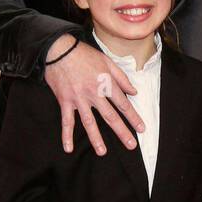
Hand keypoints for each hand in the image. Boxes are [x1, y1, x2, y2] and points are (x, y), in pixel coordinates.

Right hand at [44, 39, 144, 154]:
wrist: (59, 49)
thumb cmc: (84, 54)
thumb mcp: (107, 61)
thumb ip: (121, 78)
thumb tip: (134, 91)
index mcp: (106, 83)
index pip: (123, 104)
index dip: (133, 117)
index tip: (141, 128)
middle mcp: (94, 93)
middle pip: (110, 116)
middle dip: (121, 132)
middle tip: (131, 145)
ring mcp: (79, 99)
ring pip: (89, 122)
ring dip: (96, 138)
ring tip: (103, 152)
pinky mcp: (65, 101)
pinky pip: (66, 121)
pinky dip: (66, 135)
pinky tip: (68, 148)